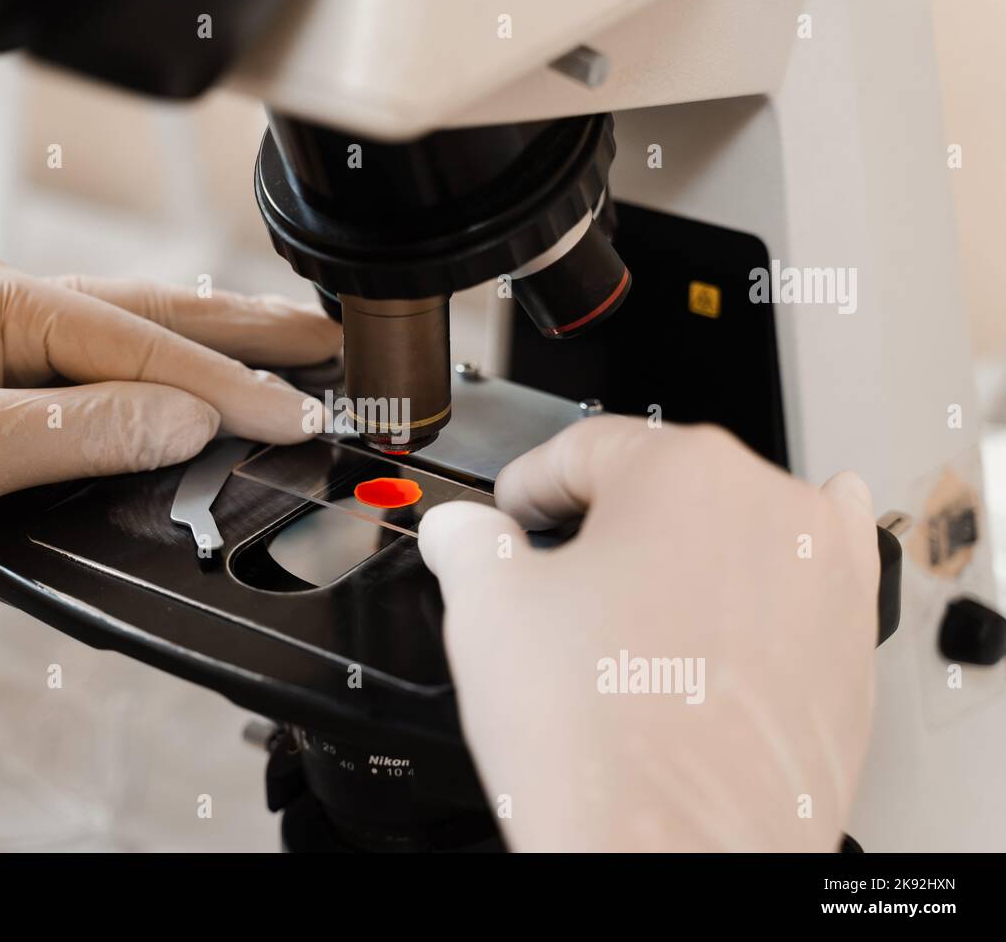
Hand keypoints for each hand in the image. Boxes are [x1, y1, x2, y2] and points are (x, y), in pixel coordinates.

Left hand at [0, 253, 338, 629]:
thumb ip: (79, 429)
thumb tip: (189, 420)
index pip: (135, 342)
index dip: (223, 383)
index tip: (295, 412)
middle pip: (145, 316)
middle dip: (240, 332)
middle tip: (326, 340)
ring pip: (123, 346)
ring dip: (204, 356)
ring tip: (280, 354)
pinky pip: (91, 384)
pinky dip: (152, 393)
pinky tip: (186, 399)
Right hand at [418, 416, 878, 851]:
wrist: (675, 860)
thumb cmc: (603, 749)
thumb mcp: (489, 614)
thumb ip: (468, 544)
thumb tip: (459, 532)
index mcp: (680, 473)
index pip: (584, 449)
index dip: (530, 484)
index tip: (514, 512)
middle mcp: (769, 506)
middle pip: (662, 485)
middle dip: (600, 524)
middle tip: (554, 575)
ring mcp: (824, 574)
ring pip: (730, 532)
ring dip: (676, 558)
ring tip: (625, 623)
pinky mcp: (849, 640)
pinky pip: (803, 582)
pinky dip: (763, 582)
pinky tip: (729, 601)